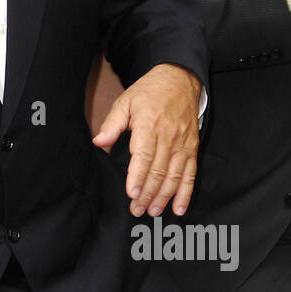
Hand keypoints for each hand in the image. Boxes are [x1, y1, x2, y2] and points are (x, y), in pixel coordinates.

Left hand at [92, 63, 200, 217]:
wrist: (179, 80)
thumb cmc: (149, 92)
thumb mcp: (125, 101)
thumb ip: (112, 124)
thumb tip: (99, 142)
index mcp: (149, 125)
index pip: (144, 155)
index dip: (138, 176)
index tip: (132, 193)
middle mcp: (168, 136)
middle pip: (158, 170)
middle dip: (148, 193)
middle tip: (137, 209)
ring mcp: (182, 144)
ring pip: (174, 176)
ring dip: (164, 197)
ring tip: (153, 211)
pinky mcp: (192, 148)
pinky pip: (190, 173)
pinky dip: (186, 192)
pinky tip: (179, 207)